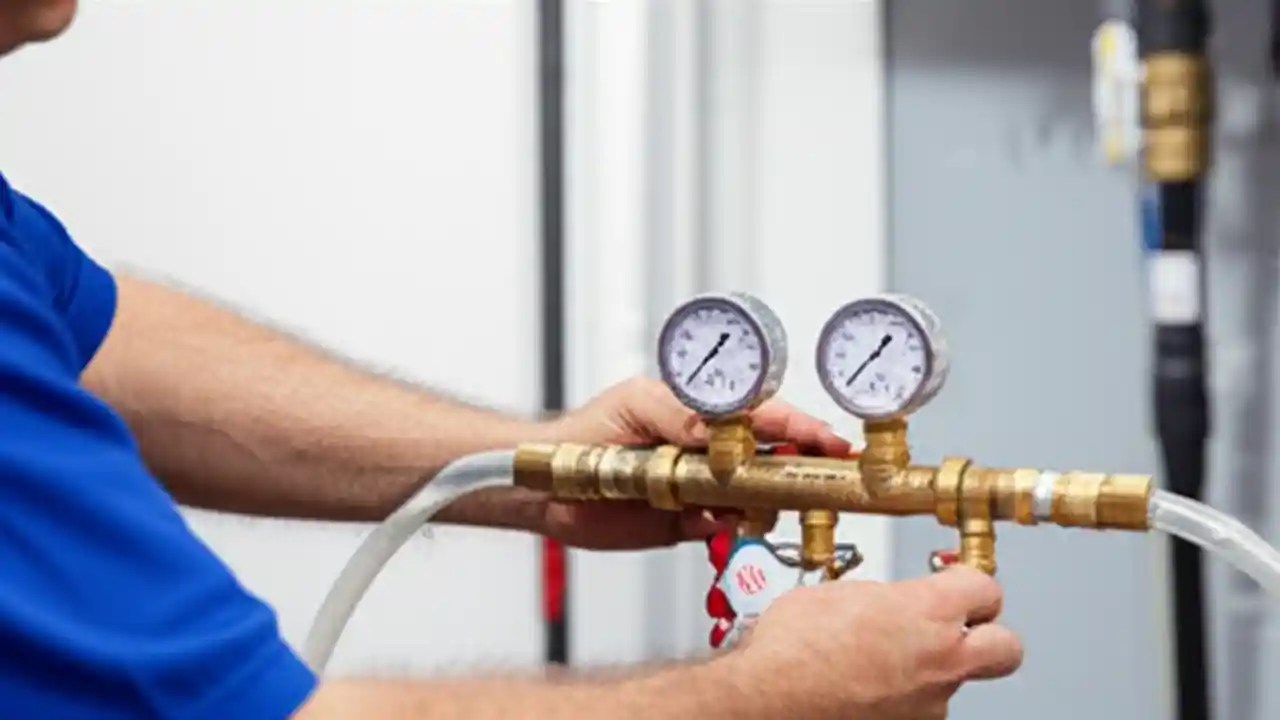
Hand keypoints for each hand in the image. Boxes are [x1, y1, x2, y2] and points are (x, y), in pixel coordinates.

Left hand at [538, 377, 851, 549]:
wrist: (550, 484)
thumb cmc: (589, 430)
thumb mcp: (634, 405)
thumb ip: (677, 414)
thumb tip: (718, 429)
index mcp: (702, 413)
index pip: (762, 417)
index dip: (800, 428)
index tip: (828, 441)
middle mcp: (709, 451)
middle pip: (771, 460)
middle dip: (796, 468)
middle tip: (816, 478)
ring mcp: (701, 487)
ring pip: (754, 498)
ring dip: (761, 501)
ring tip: (751, 501)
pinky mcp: (687, 522)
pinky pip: (723, 527)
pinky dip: (728, 525)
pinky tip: (718, 519)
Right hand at [727, 567, 1022, 719]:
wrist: (767, 699)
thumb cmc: (790, 649)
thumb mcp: (836, 594)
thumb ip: (880, 597)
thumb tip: (884, 602)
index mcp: (926, 611)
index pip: (985, 587)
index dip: (969, 582)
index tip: (954, 580)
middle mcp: (940, 659)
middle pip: (1006, 646)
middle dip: (989, 634)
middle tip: (962, 626)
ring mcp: (929, 703)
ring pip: (952, 682)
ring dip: (929, 671)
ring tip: (881, 663)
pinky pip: (918, 709)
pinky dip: (899, 700)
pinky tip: (866, 689)